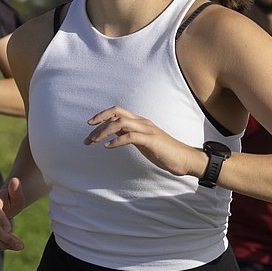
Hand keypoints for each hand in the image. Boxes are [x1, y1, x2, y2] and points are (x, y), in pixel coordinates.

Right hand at [0, 177, 26, 251]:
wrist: (3, 206)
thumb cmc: (12, 201)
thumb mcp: (17, 197)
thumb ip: (16, 190)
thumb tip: (15, 180)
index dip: (2, 221)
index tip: (11, 231)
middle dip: (7, 239)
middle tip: (21, 246)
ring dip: (1, 245)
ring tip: (14, 247)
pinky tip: (4, 247)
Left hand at [83, 106, 203, 177]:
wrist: (184, 159)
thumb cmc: (163, 152)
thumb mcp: (142, 142)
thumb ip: (130, 135)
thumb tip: (114, 135)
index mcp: (140, 122)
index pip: (117, 112)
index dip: (102, 115)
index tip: (90, 125)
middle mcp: (142, 122)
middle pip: (116, 113)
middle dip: (99, 120)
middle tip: (87, 133)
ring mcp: (147, 130)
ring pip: (121, 123)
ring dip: (104, 131)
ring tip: (94, 141)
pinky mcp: (151, 140)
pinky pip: (130, 137)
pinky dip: (117, 140)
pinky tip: (108, 146)